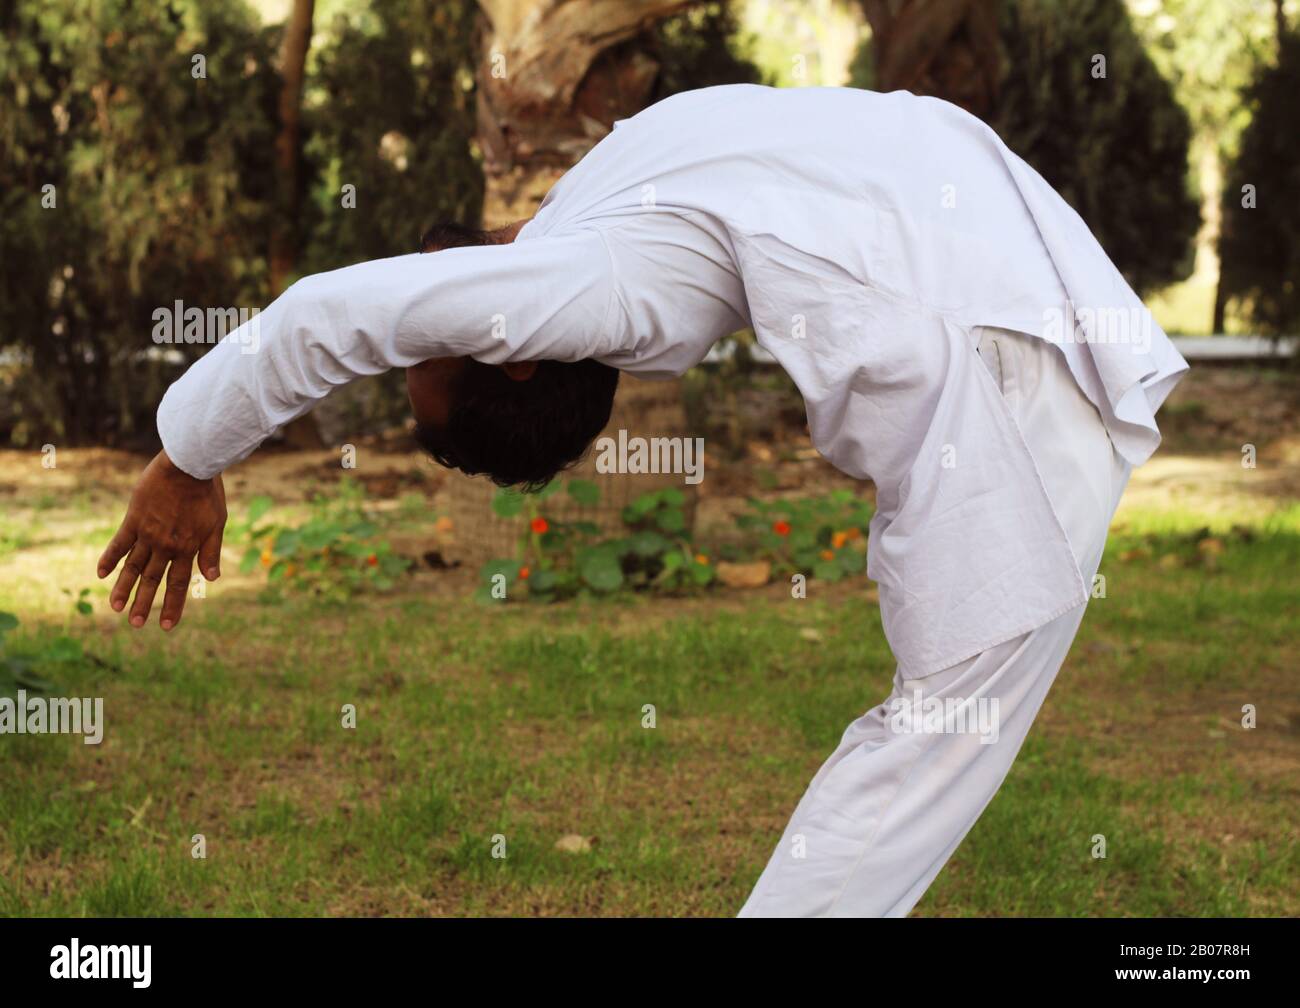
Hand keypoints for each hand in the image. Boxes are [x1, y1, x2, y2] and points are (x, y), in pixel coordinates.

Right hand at [97, 450, 226, 629]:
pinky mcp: (134, 520)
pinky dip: (109, 558)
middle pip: (152, 581)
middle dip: (144, 604)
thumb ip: (211, 552)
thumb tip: (212, 579)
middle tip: (135, 624)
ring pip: (133, 567)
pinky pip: (119, 543)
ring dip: (123, 588)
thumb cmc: (207, 493)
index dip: (173, 606)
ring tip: (115, 608)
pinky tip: (100, 573)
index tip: (166, 626)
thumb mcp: (217, 523)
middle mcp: (165, 546)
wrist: (188, 466)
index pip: (178, 585)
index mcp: (187, 549)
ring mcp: (147, 534)